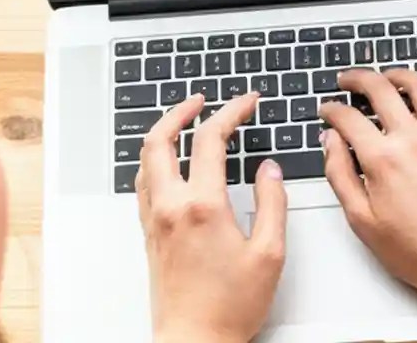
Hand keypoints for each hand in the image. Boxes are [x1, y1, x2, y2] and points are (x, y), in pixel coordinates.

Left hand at [137, 93, 286, 342]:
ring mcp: (154, 220)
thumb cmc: (229, 307)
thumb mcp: (269, 252)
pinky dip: (156, 161)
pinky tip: (172, 164)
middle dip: (181, 111)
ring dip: (164, 133)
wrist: (194, 342)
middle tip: (202, 99)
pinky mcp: (149, 235)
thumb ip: (272, 203)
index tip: (248, 101)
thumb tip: (269, 170)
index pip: (210, 139)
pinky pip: (144, 183)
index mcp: (201, 206)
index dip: (232, 111)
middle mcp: (170, 208)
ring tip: (185, 123)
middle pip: (160, 140)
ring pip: (146, 160)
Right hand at [319, 64, 416, 342]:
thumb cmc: (416, 250)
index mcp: (382, 159)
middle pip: (381, 89)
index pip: (349, 118)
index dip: (332, 109)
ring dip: (398, 74)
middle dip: (358, 78)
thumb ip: (340, 175)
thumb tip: (330, 141)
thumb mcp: (362, 220)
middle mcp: (413, 139)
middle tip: (348, 79)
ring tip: (386, 75)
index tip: (328, 109)